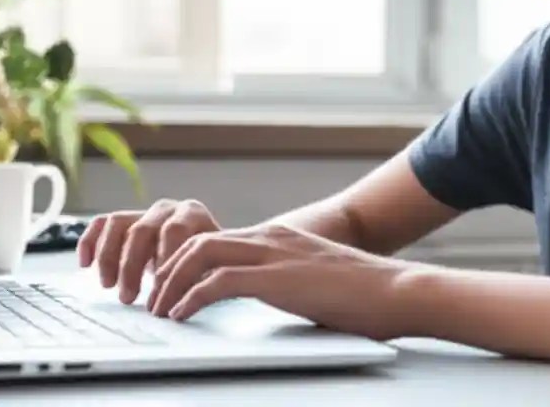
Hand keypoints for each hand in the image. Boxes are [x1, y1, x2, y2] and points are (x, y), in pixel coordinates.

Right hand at [77, 198, 220, 304]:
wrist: (206, 255)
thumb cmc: (210, 266)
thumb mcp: (213, 269)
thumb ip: (202, 278)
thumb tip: (186, 300)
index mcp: (193, 215)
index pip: (174, 232)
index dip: (164, 262)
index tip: (158, 293)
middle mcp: (168, 209)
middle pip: (142, 230)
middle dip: (132, 266)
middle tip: (128, 298)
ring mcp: (145, 212)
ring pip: (118, 224)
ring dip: (109, 256)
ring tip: (108, 286)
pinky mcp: (125, 220)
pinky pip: (101, 223)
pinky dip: (90, 241)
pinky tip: (85, 264)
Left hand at [147, 222, 418, 340]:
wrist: (398, 291)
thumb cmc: (366, 296)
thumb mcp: (316, 282)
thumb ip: (288, 283)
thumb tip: (270, 305)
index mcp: (280, 236)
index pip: (217, 237)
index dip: (185, 261)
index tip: (169, 285)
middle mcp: (271, 237)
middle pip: (198, 240)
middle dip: (167, 268)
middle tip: (151, 296)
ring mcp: (274, 253)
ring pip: (200, 253)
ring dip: (171, 281)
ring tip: (159, 308)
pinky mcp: (276, 277)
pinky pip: (217, 280)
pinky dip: (191, 296)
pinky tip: (182, 313)